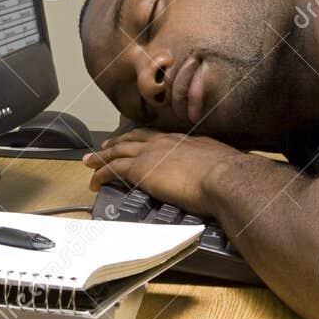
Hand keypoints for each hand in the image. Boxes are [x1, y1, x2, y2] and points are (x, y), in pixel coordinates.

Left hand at [83, 127, 239, 215]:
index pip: (155, 136)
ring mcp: (150, 154)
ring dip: (102, 157)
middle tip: (103, 148)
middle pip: (132, 139)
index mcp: (182, 140)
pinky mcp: (140, 169)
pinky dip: (101, 174)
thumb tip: (217, 173)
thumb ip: (211, 165)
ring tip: (90, 162)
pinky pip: (113, 170)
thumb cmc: (228, 174)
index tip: (132, 141)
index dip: (140, 138)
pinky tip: (94, 181)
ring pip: (118, 152)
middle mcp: (164, 142)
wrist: (223, 176)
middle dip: (116, 144)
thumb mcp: (220, 161)